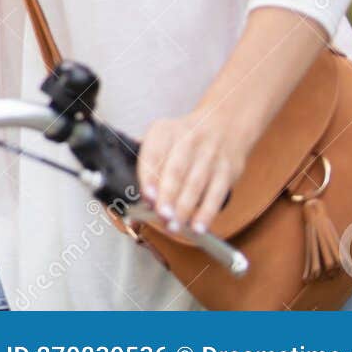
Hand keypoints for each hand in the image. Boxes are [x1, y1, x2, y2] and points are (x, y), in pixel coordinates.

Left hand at [136, 109, 250, 236]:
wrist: (225, 124)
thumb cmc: (185, 136)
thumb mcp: (162, 134)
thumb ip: (145, 155)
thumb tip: (123, 180)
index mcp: (164, 131)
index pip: (154, 154)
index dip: (149, 176)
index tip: (146, 196)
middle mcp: (188, 140)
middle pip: (176, 171)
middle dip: (168, 196)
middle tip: (161, 215)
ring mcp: (209, 155)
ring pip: (196, 184)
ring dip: (184, 209)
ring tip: (174, 226)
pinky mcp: (227, 170)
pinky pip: (216, 194)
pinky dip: (207, 213)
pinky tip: (198, 227)